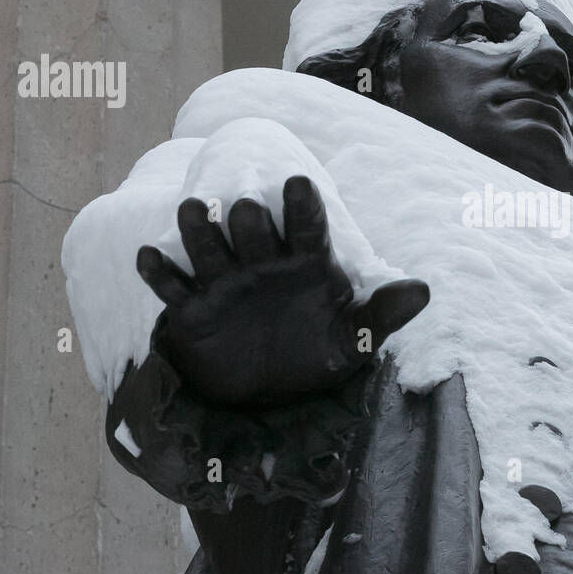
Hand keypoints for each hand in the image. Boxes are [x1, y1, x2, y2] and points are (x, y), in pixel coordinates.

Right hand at [135, 175, 428, 408]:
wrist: (266, 391)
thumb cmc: (315, 352)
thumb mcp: (352, 340)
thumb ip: (383, 314)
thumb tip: (423, 290)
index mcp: (306, 262)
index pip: (307, 227)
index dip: (303, 207)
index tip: (300, 182)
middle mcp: (262, 263)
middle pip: (253, 231)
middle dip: (249, 220)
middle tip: (247, 208)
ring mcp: (223, 282)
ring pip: (207, 246)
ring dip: (198, 230)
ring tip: (191, 209)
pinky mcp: (191, 308)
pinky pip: (171, 286)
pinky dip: (159, 271)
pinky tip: (149, 255)